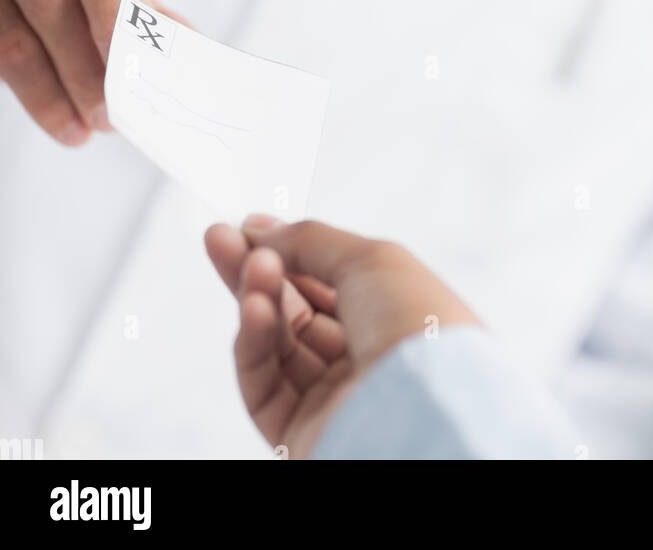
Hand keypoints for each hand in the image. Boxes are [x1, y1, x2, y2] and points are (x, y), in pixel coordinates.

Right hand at [205, 217, 478, 459]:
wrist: (424, 411)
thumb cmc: (417, 329)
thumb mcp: (369, 258)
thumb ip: (310, 241)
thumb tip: (262, 232)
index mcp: (396, 317)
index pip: (332, 281)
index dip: (292, 252)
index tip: (251, 227)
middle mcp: (367, 359)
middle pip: (296, 310)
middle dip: (257, 270)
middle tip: (220, 238)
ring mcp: (334, 398)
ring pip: (276, 344)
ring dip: (256, 299)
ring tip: (250, 265)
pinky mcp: (302, 433)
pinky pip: (264, 384)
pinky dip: (253, 342)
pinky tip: (253, 308)